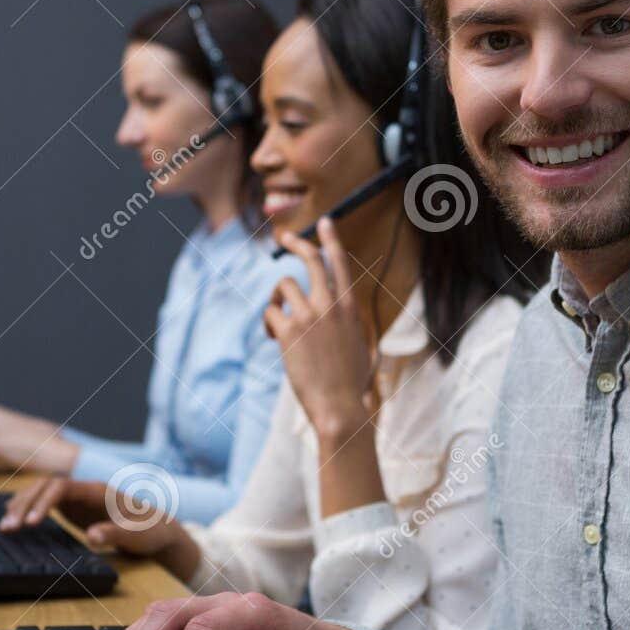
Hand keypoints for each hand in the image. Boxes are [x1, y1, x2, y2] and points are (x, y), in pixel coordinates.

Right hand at [0, 477, 199, 579]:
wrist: (158, 529)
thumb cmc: (149, 531)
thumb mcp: (136, 536)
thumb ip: (115, 535)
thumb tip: (92, 536)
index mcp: (97, 490)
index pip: (61, 487)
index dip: (43, 502)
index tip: (31, 524)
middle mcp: (84, 489)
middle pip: (45, 487)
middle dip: (24, 504)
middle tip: (8, 527)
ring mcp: (78, 498)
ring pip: (42, 492)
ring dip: (22, 506)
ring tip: (4, 526)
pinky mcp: (74, 508)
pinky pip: (45, 502)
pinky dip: (28, 508)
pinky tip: (12, 516)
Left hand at [265, 218, 377, 443]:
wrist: (339, 406)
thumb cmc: (350, 384)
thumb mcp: (360, 347)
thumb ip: (349, 326)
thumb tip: (342, 318)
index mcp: (350, 308)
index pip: (341, 264)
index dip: (331, 240)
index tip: (324, 222)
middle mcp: (331, 305)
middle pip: (311, 261)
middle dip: (296, 245)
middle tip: (283, 238)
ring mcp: (310, 316)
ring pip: (284, 285)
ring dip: (278, 299)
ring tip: (279, 322)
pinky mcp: (289, 330)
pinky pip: (270, 311)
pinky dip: (269, 323)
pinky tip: (275, 339)